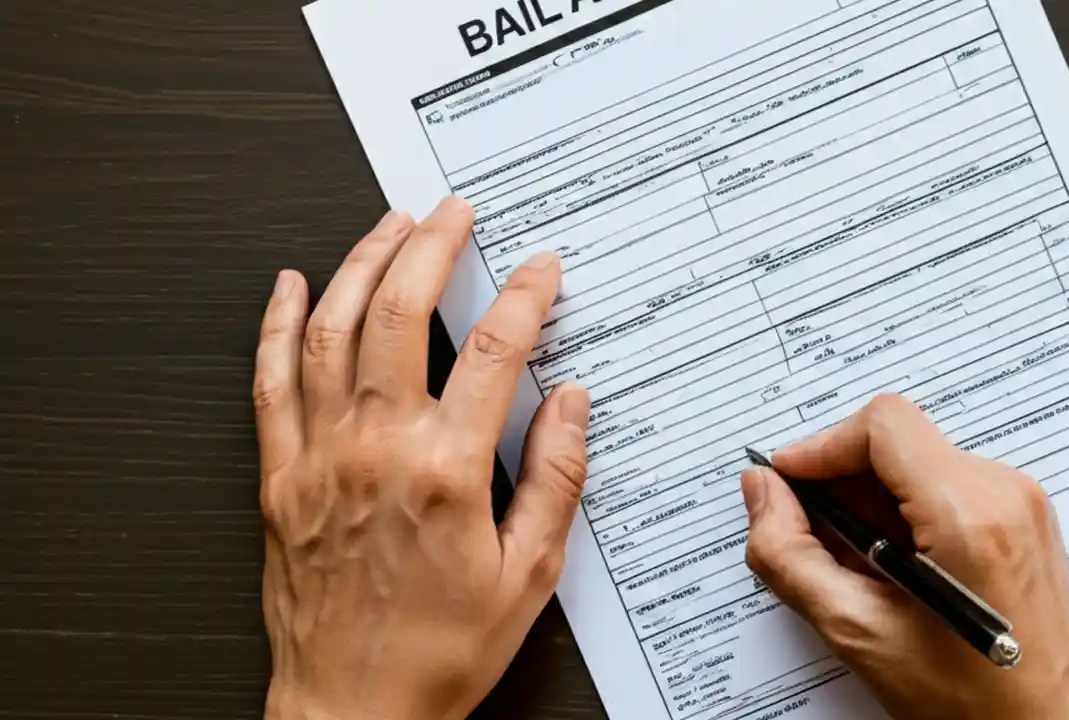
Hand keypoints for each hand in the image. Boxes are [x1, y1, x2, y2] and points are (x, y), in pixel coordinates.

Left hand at [253, 198, 589, 719]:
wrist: (351, 711)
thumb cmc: (439, 653)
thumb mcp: (529, 576)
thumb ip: (555, 480)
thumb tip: (572, 405)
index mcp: (447, 471)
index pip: (497, 351)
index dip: (525, 296)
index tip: (540, 270)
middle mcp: (377, 449)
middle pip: (404, 312)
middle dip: (432, 245)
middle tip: (453, 212)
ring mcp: (320, 457)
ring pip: (334, 329)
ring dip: (362, 263)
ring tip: (388, 224)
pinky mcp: (279, 477)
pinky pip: (270, 380)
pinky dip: (278, 323)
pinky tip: (293, 285)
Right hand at [741, 394, 1068, 719]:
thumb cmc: (975, 704)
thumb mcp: (859, 632)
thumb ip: (790, 555)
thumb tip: (763, 494)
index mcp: (969, 515)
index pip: (882, 425)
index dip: (821, 447)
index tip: (787, 481)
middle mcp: (1005, 495)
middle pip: (896, 442)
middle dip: (841, 481)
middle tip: (811, 535)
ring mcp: (1020, 505)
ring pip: (917, 463)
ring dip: (870, 502)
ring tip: (857, 567)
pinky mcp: (1022, 519)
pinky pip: (945, 486)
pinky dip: (903, 514)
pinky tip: (892, 569)